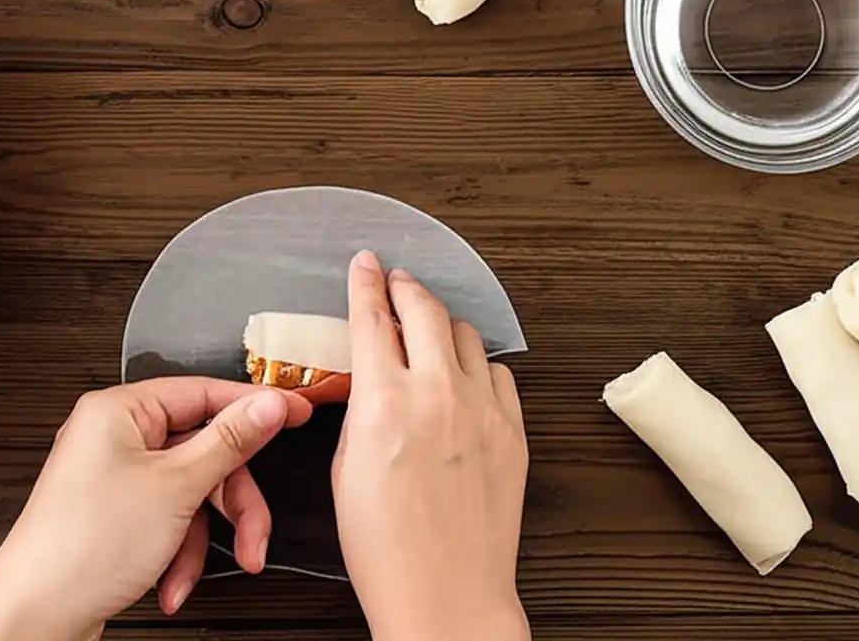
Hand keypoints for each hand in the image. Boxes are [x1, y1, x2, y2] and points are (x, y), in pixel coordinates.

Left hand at [0, 378, 313, 640]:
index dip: (254, 407)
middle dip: (231, 504)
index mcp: (120, 412)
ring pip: (192, 493)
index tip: (296, 414)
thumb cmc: (80, 549)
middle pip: (204, 452)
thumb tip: (267, 403)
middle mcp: (114, 438)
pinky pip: (169, 521)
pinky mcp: (116, 516)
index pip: (204, 393)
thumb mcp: (175, 487)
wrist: (34, 617)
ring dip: (204, 540)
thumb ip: (230, 441)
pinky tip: (170, 583)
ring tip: (199, 572)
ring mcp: (115, 479)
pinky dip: (177, 555)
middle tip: (254, 532)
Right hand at [334, 251, 530, 640]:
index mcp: (384, 402)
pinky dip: (478, 366)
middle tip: (395, 282)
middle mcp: (437, 394)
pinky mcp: (514, 432)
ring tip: (428, 331)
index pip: (372, 317)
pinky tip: (465, 378)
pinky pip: (500, 374)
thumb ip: (360, 411)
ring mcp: (483, 410)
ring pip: (467, 335)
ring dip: (442, 324)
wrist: (446, 594)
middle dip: (405, 286)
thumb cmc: (387, 549)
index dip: (365, 282)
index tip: (365, 264)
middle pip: (424, 308)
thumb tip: (371, 378)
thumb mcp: (345, 470)